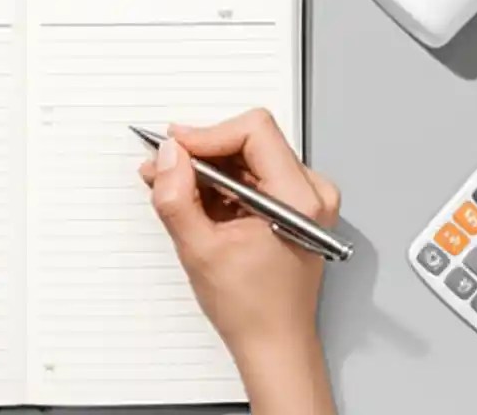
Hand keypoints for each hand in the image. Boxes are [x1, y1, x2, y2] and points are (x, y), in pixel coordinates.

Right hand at [138, 109, 339, 414]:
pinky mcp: (293, 206)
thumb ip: (177, 197)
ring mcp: (305, 199)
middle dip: (202, 152)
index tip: (175, 149)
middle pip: (250, 141)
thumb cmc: (251, 309)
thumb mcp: (199, 250)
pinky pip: (252, 175)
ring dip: (208, 169)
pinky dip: (220, 183)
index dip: (207, 135)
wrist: (274, 344)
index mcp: (299, 200)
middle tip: (165, 168)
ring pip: (247, 157)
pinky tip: (196, 201)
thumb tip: (168, 156)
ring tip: (174, 188)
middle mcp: (311, 193)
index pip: (253, 131)